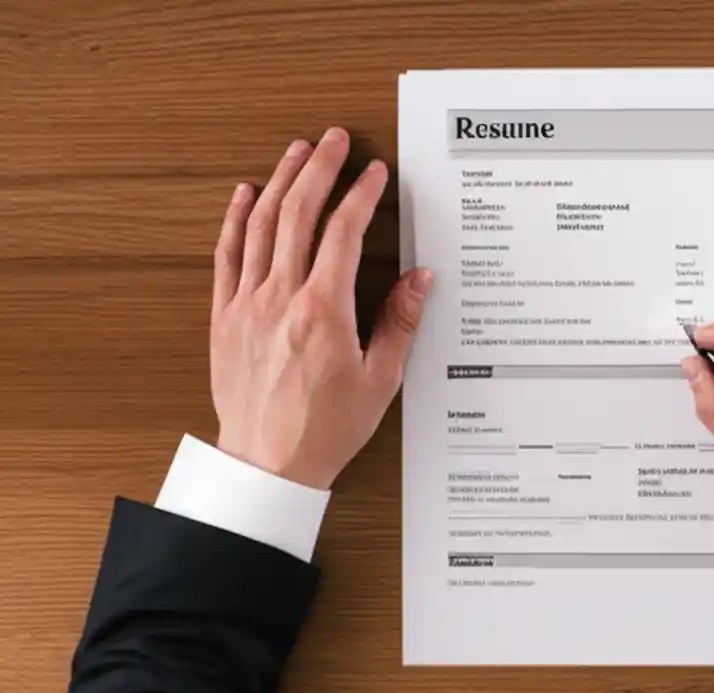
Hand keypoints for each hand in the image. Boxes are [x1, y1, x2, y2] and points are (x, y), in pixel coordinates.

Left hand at [210, 128, 431, 489]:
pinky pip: (227, 256)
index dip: (361, 195)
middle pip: (299, 214)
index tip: (374, 173)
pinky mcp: (225, 318)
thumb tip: (421, 278)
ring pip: (262, 226)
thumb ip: (400, 322)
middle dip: (319, 168)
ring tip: (296, 151)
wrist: (268, 464)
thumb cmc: (326, 429)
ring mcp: (247, 305)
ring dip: (281, 182)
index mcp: (324, 311)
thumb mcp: (381, 379)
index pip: (344, 232)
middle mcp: (281, 299)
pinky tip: (245, 195)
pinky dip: (236, 220)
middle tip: (334, 139)